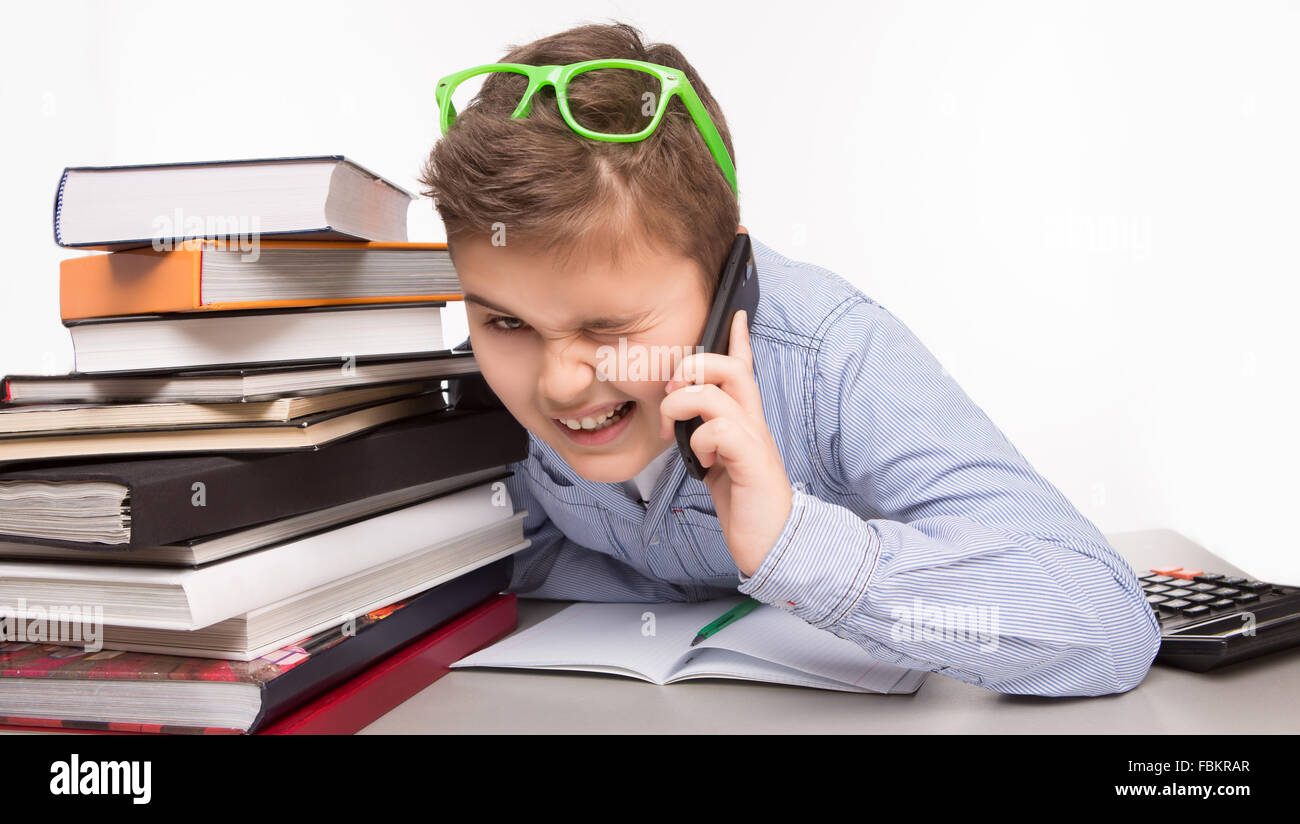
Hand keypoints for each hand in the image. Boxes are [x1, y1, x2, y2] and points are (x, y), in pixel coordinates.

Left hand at [658, 310, 792, 576]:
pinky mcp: (752, 461)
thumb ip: (703, 438)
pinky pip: (719, 430)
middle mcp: (753, 424)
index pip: (744, 370)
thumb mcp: (717, 464)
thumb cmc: (746, 506)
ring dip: (683, 403)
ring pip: (718, 393)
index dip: (738, 340)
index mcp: (745, 422)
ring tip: (672, 427)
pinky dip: (699, 440)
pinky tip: (701, 460)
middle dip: (694, 367)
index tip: (734, 313)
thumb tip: (677, 422)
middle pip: (730, 368)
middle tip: (671, 392)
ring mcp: (754, 440)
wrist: (773, 544)